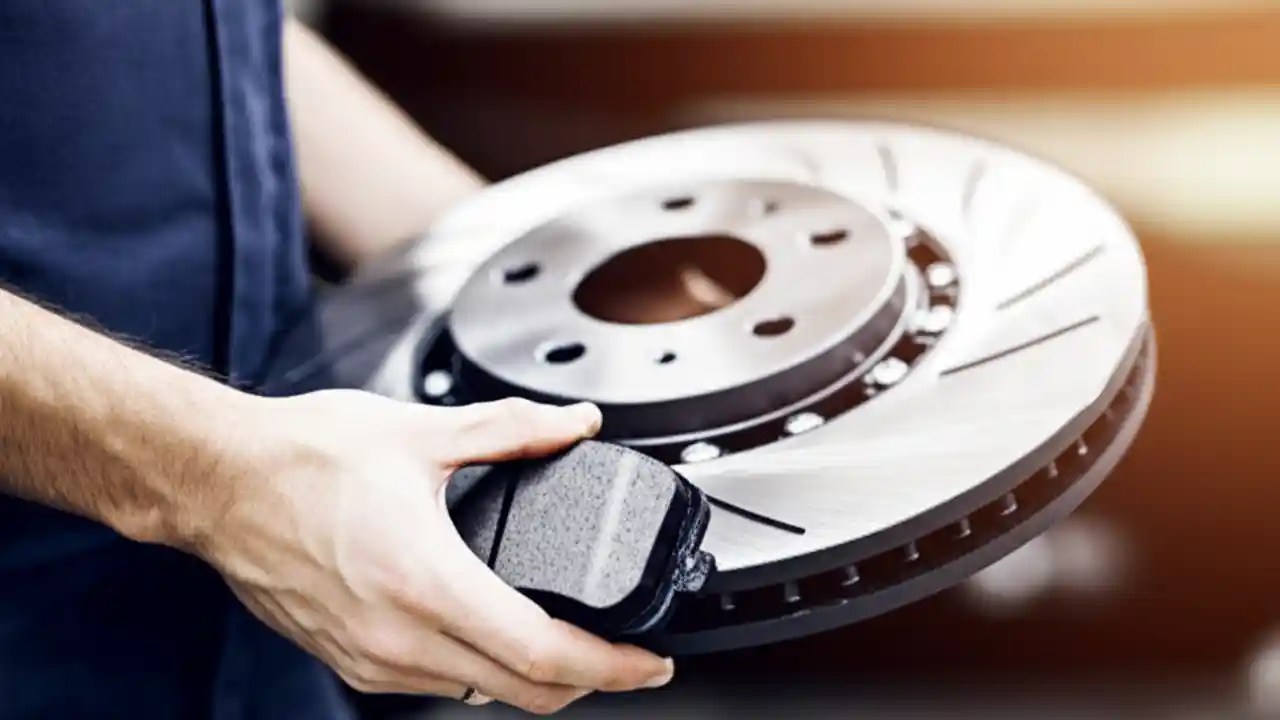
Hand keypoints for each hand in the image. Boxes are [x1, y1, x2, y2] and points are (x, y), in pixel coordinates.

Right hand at [196, 390, 673, 713]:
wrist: (216, 483)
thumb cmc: (301, 458)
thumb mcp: (421, 433)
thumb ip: (513, 431)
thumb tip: (573, 425)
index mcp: (428, 582)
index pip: (544, 655)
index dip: (611, 668)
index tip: (650, 663)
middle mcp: (400, 638)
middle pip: (523, 693)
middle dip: (588, 683)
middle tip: (625, 658)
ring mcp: (372, 660)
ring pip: (479, 696)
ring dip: (533, 678)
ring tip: (567, 640)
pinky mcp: (350, 661)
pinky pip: (435, 685)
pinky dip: (480, 672)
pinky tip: (493, 633)